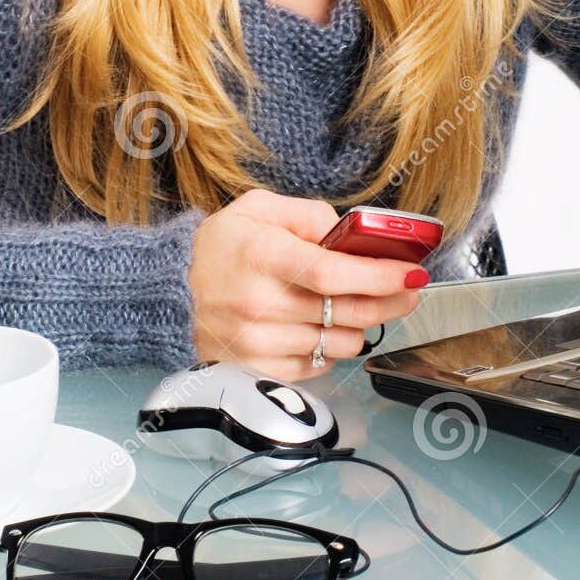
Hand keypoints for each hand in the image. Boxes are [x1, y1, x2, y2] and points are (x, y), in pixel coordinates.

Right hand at [187, 187, 428, 381]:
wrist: (168, 291)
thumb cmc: (219, 248)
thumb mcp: (257, 209)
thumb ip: (308, 214)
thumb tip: (349, 234)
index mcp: (262, 256)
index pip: (334, 273)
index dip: (380, 276)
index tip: (411, 272)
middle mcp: (259, 304)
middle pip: (346, 312)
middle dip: (391, 302)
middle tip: (408, 290)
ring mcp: (257, 343)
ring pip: (339, 343)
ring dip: (361, 326)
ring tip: (358, 307)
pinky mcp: (257, 370)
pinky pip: (318, 366)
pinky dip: (331, 349)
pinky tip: (322, 327)